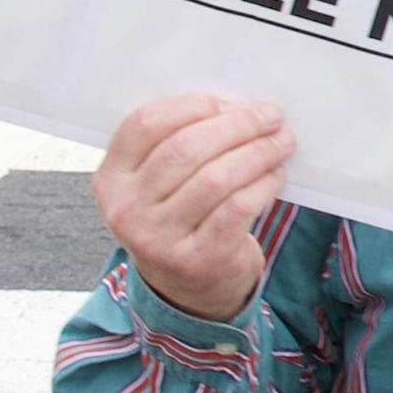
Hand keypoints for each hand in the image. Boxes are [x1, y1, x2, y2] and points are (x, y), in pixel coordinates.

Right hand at [92, 91, 294, 322]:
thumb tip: (236, 105)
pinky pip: (238, 208)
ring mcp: (158, 239)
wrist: (187, 290)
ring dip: (258, 152)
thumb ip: (177, 144)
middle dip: (237, 125)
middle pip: (185, 148)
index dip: (192, 105)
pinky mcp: (197, 260)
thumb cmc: (180, 218)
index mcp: (110, 179)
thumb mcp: (158, 185)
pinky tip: (276, 173)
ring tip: (282, 141)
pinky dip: (264, 183)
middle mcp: (126, 210)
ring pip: (216, 177)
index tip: (228, 102)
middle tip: (271, 115)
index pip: (146, 124)